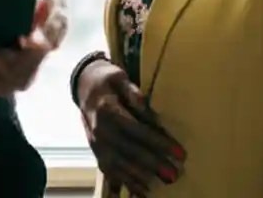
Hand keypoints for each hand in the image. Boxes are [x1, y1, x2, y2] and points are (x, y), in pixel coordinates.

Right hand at [77, 58, 183, 196]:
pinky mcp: (96, 152)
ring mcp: (96, 144)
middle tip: (174, 174)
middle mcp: (100, 130)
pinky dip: (126, 182)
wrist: (83, 87)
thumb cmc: (106, 81)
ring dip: (140, 177)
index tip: (179, 152)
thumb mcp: (118, 76)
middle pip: (129, 151)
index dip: (158, 142)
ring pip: (119, 165)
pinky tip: (142, 190)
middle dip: (153, 164)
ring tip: (161, 185)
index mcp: (107, 110)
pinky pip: (110, 171)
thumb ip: (130, 90)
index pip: (136, 130)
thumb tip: (143, 103)